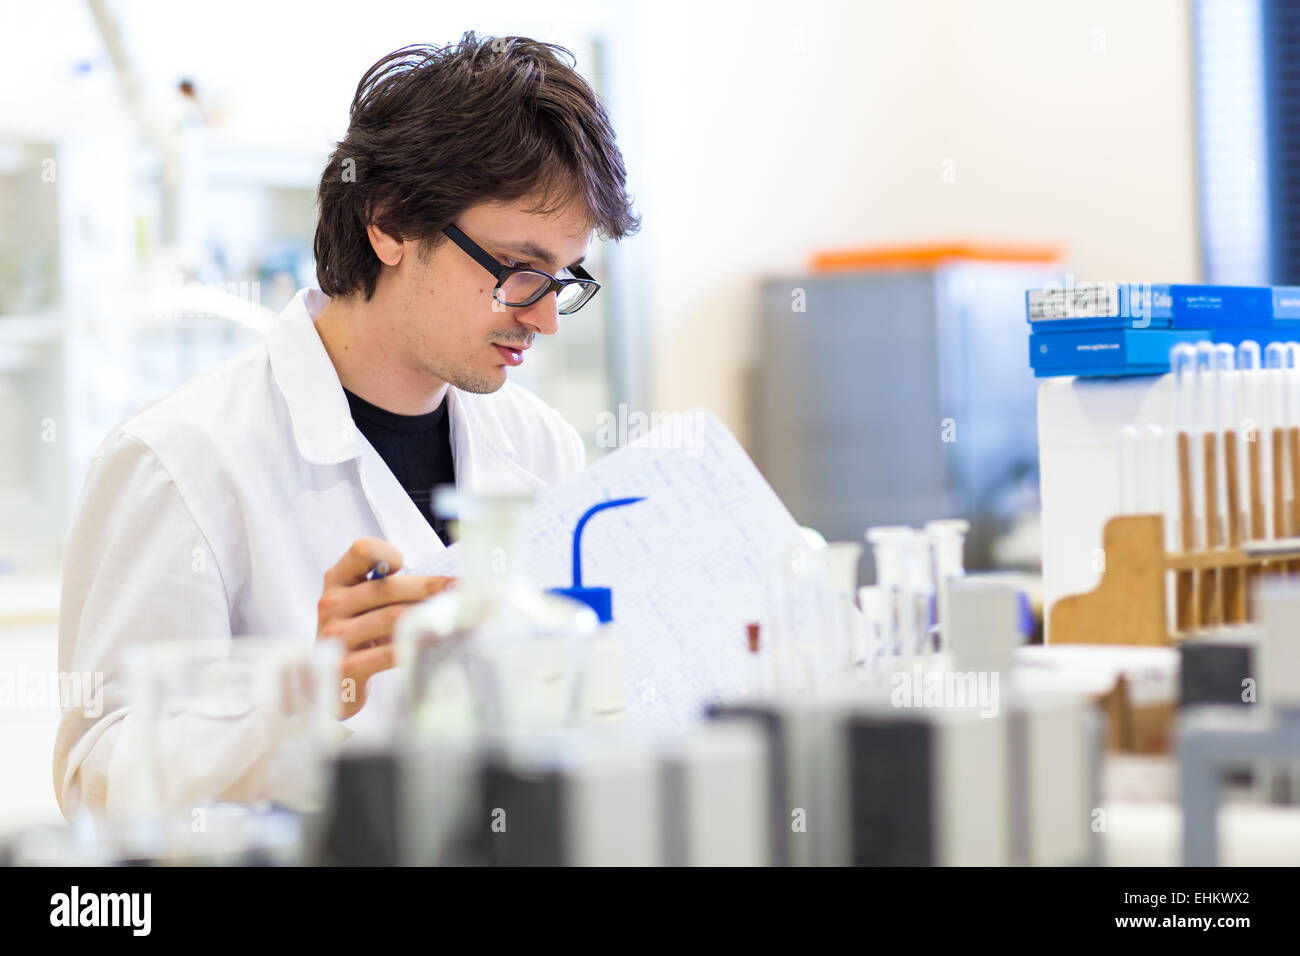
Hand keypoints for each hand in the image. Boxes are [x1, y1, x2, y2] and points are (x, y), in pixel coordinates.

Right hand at [317, 538, 454, 718]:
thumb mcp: (364, 606)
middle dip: (429, 588)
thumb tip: (447, 584)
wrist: (330, 684)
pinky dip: (415, 646)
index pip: (361, 551)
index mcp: (337, 581)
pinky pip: (388, 653)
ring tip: (456, 617)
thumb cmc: (358, 636)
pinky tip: (434, 645)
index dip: (387, 552)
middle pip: (386, 588)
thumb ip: (391, 588)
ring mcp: (335, 636)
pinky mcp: (344, 667)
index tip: (407, 564)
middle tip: (460, 591)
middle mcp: (331, 604)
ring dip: (428, 616)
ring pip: (392, 617)